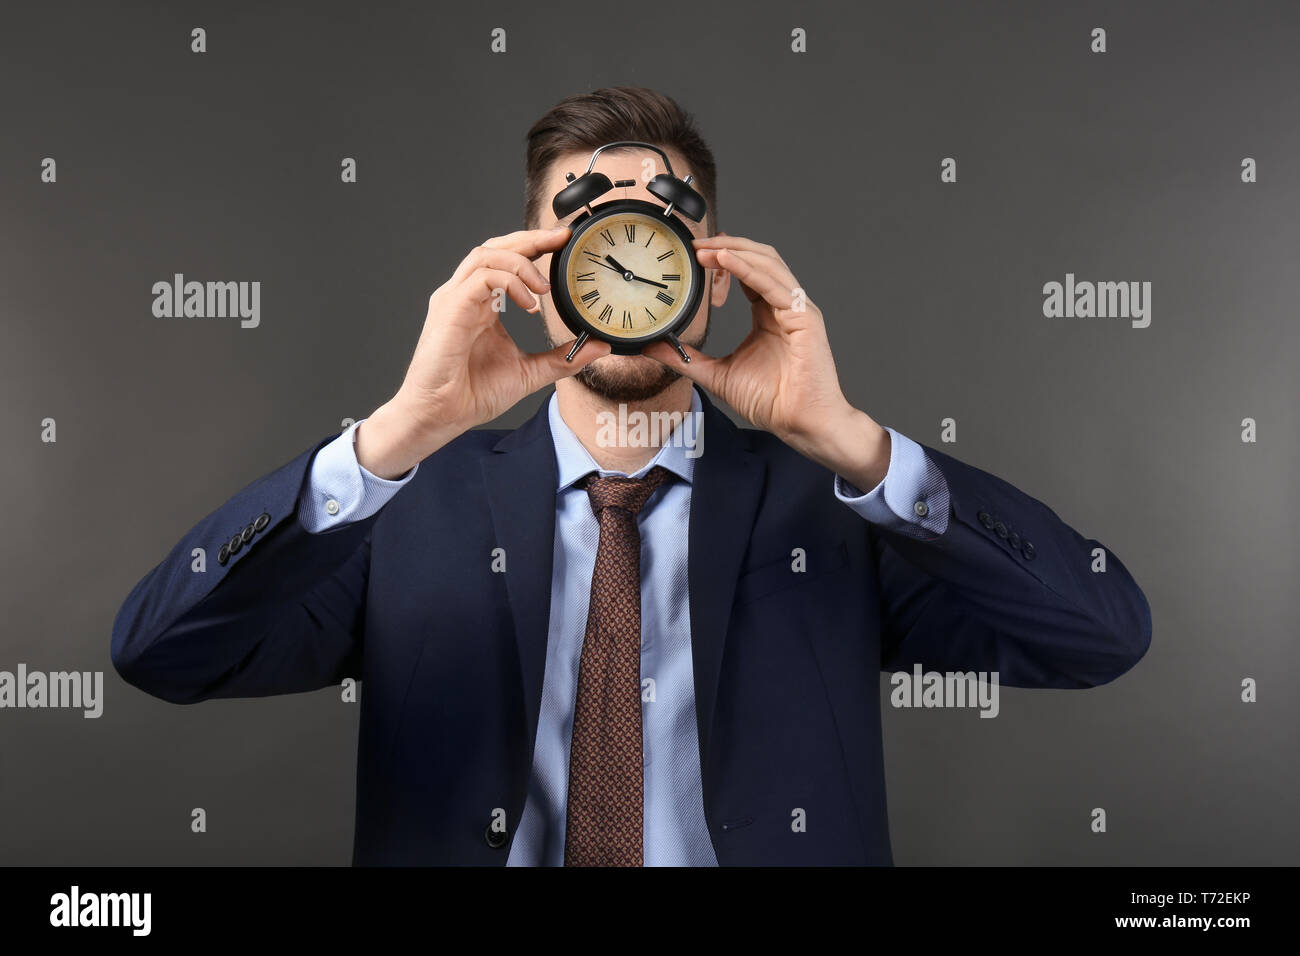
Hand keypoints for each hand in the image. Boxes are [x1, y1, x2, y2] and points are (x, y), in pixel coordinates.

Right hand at [356, 227, 609, 477]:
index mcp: (481, 304)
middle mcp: (466, 295)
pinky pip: (482, 277)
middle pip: (497, 247)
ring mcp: (455, 299)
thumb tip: (599, 347)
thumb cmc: (473, 393)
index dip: (535, 246)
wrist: (442, 415)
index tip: (564, 243)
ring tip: (545, 287)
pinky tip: (529, 302)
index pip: (507, 260)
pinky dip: (510, 281)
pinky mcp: (450, 308)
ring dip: (522, 262)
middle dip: (531, 238)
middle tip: (561, 238)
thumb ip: (563, 357)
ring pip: (487, 254)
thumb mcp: (530, 372)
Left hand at [643, 234, 890, 489]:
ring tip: (705, 249)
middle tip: (695, 244)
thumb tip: (654, 348)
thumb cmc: (772, 402)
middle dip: (727, 246)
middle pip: (759, 258)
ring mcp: (797, 309)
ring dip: (735, 251)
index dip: (723, 258)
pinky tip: (725, 261)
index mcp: (769, 314)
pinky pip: (773, 285)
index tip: (694, 254)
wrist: (799, 424)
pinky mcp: (805, 318)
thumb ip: (687, 359)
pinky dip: (748, 269)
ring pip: (767, 263)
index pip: (747, 272)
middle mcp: (785, 306)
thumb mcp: (717, 375)